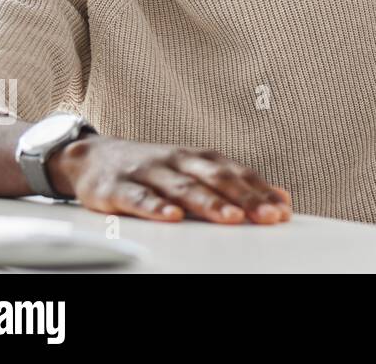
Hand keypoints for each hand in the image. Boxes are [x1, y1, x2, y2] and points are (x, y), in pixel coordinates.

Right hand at [49, 135, 292, 224]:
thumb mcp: (194, 171)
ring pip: (183, 187)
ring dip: (209, 203)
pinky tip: (172, 218)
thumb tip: (281, 198)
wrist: (92, 157)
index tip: (283, 210)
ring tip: (231, 218)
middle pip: (216, 178)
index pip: (237, 174)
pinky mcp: (117, 187)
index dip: (261, 191)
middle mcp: (178, 160)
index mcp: (199, 158)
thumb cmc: (153, 170)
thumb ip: (234, 184)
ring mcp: (148, 171)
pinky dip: (156, 207)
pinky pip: (139, 198)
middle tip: (268, 216)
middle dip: (245, 197)